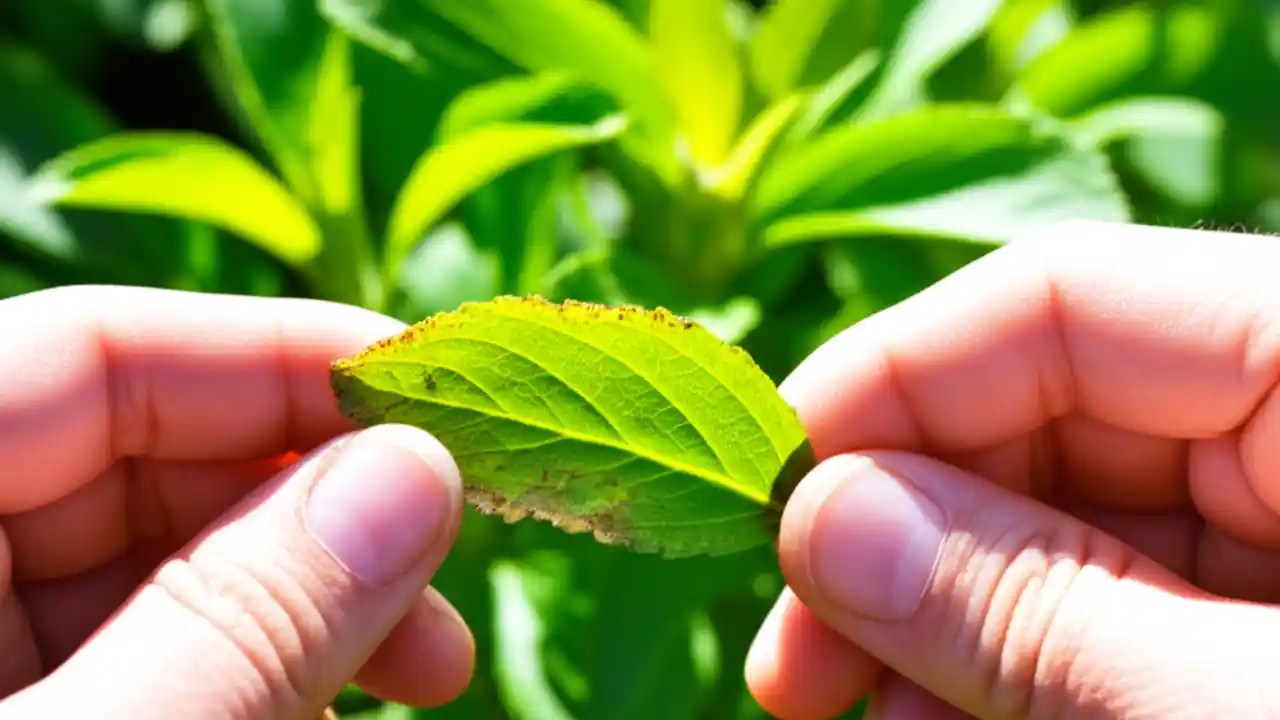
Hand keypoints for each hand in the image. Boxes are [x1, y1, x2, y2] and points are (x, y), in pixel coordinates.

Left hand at [0, 286, 471, 717]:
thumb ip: (246, 613)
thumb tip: (416, 471)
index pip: (86, 348)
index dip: (272, 353)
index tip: (428, 395)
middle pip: (138, 464)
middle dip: (317, 511)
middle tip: (444, 578)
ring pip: (150, 572)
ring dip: (303, 602)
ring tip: (421, 668)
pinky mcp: (18, 716)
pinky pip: (132, 660)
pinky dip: (240, 673)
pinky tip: (323, 708)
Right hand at [746, 221, 1279, 718]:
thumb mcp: (1222, 703)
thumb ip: (1028, 603)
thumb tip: (820, 520)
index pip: (1062, 297)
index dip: (887, 378)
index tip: (765, 486)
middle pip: (1047, 419)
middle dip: (900, 537)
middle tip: (795, 655)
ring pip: (1069, 525)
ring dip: (941, 618)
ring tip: (865, 712)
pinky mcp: (1276, 619)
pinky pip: (1124, 609)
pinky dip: (1022, 663)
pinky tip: (938, 718)